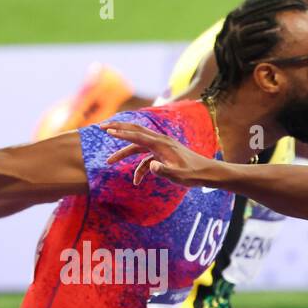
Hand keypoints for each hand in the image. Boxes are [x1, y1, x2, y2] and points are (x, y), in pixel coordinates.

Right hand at [104, 122, 219, 187]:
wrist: (206, 173)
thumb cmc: (193, 174)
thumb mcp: (178, 176)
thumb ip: (164, 171)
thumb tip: (151, 167)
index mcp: (161, 144)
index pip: (137, 135)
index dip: (121, 132)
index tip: (107, 130)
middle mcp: (159, 141)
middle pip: (135, 131)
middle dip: (117, 128)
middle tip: (101, 127)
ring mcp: (161, 147)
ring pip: (138, 145)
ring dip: (124, 152)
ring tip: (109, 161)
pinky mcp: (163, 154)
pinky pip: (146, 158)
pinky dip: (140, 167)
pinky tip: (137, 181)